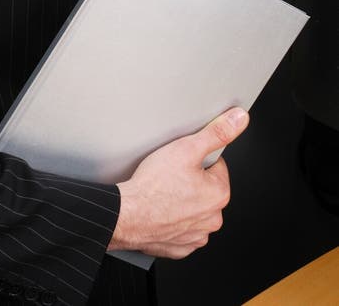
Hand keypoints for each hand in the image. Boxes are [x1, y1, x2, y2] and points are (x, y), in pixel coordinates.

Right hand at [107, 107, 248, 257]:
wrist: (128, 214)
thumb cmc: (153, 186)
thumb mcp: (187, 148)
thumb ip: (216, 132)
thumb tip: (238, 119)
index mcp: (219, 194)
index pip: (216, 166)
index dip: (197, 158)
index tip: (182, 160)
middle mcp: (212, 219)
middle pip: (206, 189)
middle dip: (191, 180)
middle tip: (170, 175)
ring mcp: (196, 235)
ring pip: (193, 209)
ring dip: (182, 201)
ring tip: (163, 191)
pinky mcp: (179, 247)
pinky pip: (180, 229)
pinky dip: (171, 220)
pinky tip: (160, 210)